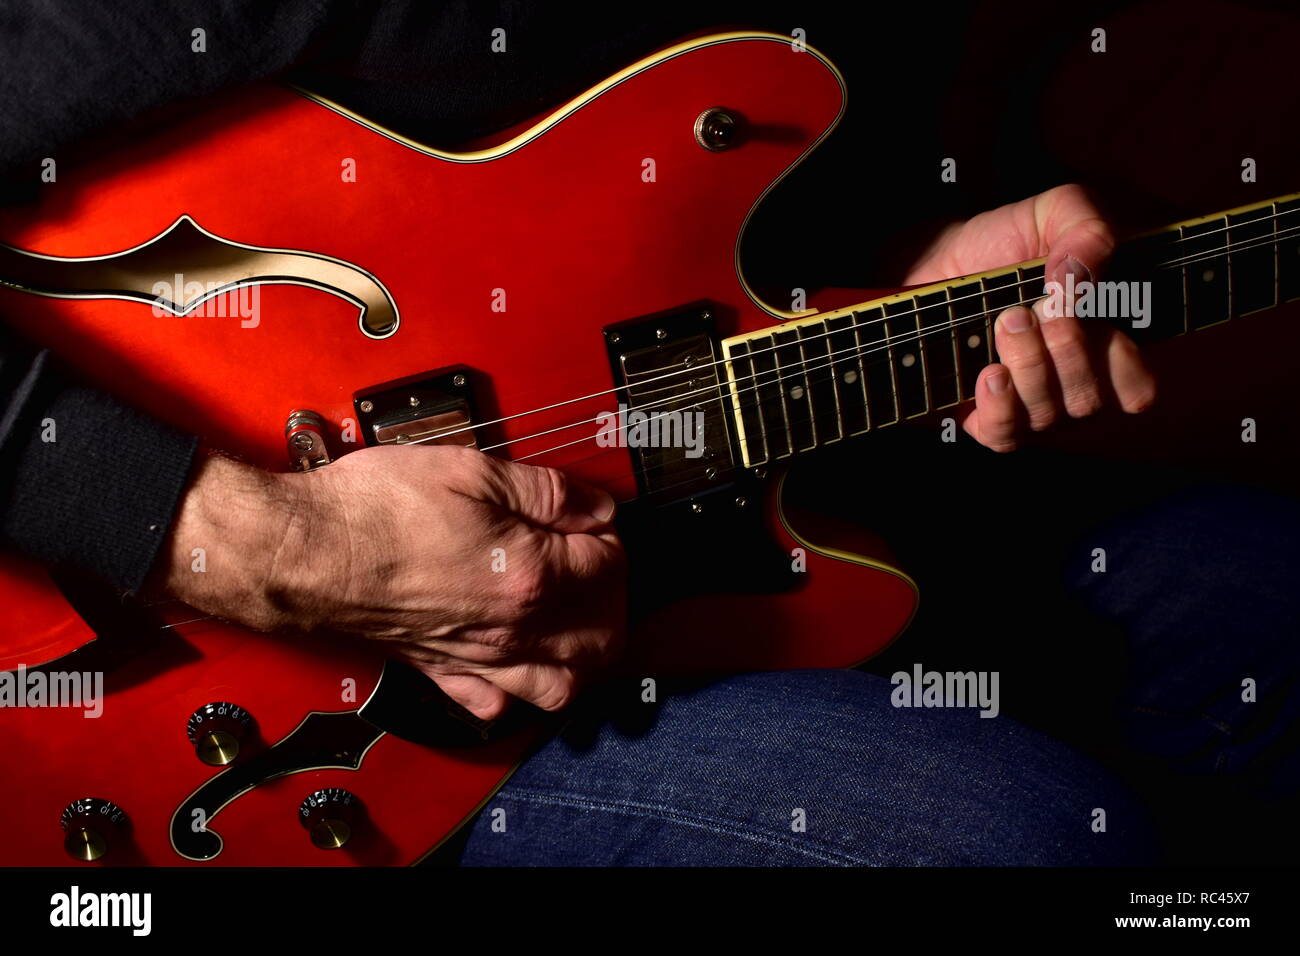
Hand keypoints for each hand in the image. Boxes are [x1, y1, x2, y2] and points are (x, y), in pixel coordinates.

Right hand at [159, 446, 625, 719]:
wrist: (304, 551)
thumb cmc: (374, 510)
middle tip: (598, 568)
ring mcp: (479, 656)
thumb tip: (594, 505)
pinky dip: (517, 695)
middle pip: (601, 638)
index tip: (594, 520)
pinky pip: (494, 705)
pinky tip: (518, 665)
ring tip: (579, 624)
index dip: (609, 536)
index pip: (608, 567)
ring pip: (560, 686)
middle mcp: (511, 627)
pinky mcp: (441, 671)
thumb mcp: (470, 470)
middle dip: (614, 603)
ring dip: (583, 658)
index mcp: (529, 574)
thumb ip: (545, 491)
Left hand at [905, 184, 1156, 450]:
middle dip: (1064, 349)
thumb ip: (1087, 230)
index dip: (1118, 358)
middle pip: (1088, 402)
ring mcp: (1031, 409)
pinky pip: (1005, 437)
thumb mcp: (1056, 213)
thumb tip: (1076, 282)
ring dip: (1028, 365)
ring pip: (1048, 417)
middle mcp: (1073, 388)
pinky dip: (1000, 406)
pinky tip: (989, 372)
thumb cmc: (1007, 242)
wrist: (938, 262)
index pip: (1137, 391)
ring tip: (1005, 322)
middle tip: (1028, 308)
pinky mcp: (987, 418)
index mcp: (1107, 349)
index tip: (1084, 311)